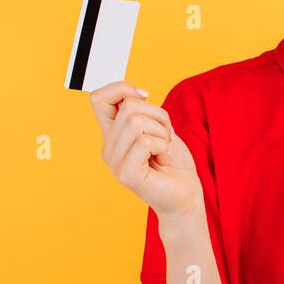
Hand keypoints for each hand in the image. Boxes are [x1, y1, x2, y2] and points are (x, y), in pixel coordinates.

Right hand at [89, 81, 203, 220]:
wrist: (185, 194)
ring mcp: (115, 162)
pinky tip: (162, 160)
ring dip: (162, 133)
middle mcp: (108, 148)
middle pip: (129, 107)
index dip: (122, 89)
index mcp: (112, 135)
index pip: (98, 98)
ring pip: (137, 122)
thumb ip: (142, 111)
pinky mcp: (126, 174)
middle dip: (158, 116)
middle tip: (165, 138)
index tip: (144, 97)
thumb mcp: (158, 126)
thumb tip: (136, 94)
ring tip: (163, 150)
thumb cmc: (174, 161)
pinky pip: (145, 141)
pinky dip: (162, 146)